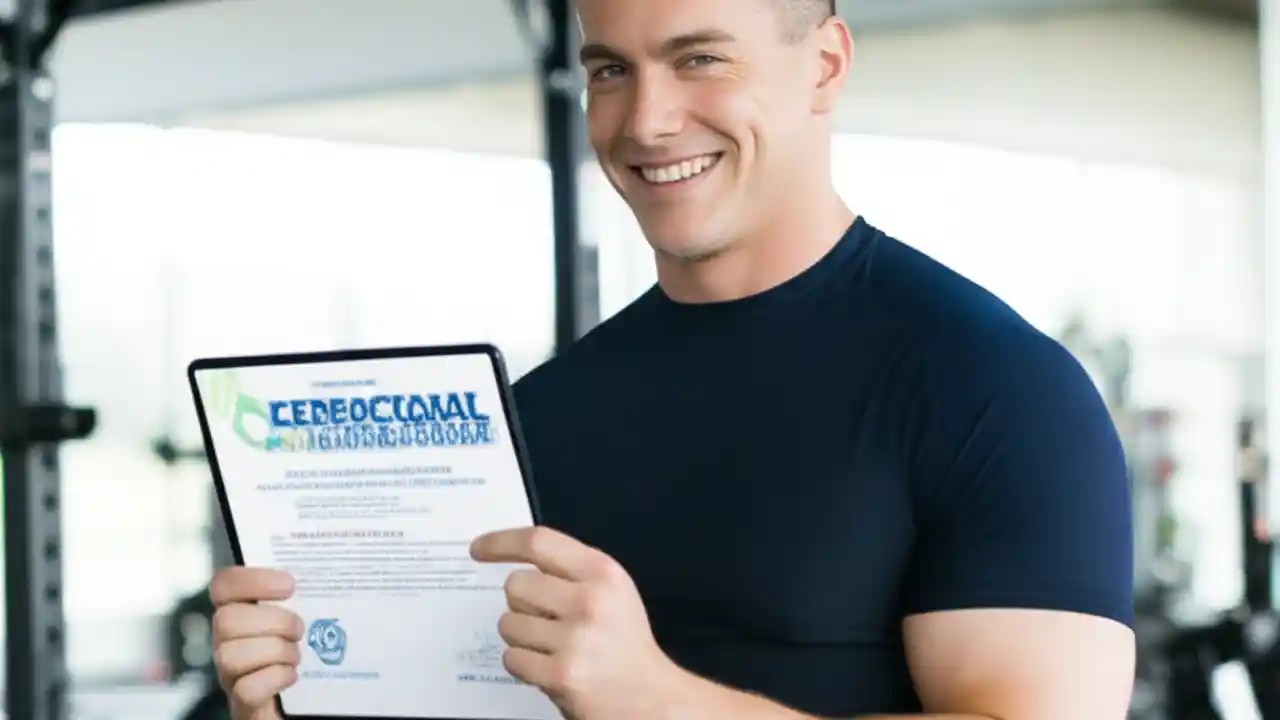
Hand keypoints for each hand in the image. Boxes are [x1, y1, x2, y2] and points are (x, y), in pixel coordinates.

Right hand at [209, 567, 303, 719]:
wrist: (315, 703)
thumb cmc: (315, 656)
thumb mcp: (311, 618)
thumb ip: (307, 596)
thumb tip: (329, 566)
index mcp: (241, 614)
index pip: (224, 584)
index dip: (253, 579)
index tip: (289, 585)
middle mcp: (228, 643)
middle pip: (225, 620)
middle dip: (273, 621)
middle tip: (299, 629)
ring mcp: (232, 676)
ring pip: (230, 655)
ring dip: (275, 651)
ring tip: (297, 655)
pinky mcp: (244, 705)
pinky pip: (246, 689)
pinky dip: (275, 679)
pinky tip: (292, 676)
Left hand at [470, 526, 687, 719]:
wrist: (649, 697)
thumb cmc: (625, 642)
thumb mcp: (612, 590)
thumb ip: (571, 571)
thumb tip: (516, 559)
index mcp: (602, 572)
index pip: (538, 542)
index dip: (501, 542)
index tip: (479, 549)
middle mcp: (589, 600)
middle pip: (515, 584)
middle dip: (521, 603)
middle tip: (546, 620)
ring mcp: (574, 639)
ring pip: (508, 623)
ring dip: (521, 637)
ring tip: (552, 647)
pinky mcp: (560, 674)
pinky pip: (511, 658)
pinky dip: (523, 665)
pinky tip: (549, 667)